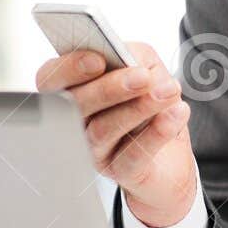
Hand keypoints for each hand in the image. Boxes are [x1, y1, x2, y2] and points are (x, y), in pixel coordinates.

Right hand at [34, 40, 197, 227]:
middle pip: (75, 105)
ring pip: (103, 130)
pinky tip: (175, 114)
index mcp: (74, 89)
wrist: (169, 155)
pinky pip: (132, 155)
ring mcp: (95, 149)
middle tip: (143, 77)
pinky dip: (157, 133)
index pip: (51, 79)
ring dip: (139, 108)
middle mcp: (76, 121)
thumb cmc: (149, 100)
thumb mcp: (146, 67)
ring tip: (168, 92)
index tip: (96, 60)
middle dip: (109, 88)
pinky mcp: (120, 171)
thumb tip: (130, 60)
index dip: (69, 69)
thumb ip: (134, 56)